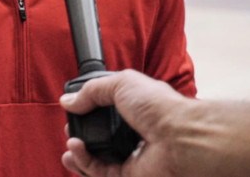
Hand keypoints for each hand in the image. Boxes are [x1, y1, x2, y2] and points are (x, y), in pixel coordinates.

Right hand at [59, 70, 196, 176]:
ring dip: (79, 152)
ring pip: (97, 158)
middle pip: (100, 137)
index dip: (89, 111)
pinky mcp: (129, 175)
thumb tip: (69, 101)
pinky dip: (84, 162)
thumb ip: (92, 91)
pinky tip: (75, 150)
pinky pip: (100, 172)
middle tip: (71, 128)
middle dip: (81, 133)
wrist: (180, 138)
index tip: (75, 108)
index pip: (106, 111)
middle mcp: (133, 133)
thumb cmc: (161, 107)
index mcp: (135, 109)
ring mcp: (131, 156)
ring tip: (70, 143)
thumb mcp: (122, 83)